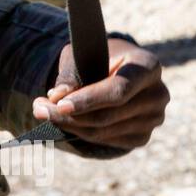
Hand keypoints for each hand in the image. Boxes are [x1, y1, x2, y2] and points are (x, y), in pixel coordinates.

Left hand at [33, 39, 168, 153]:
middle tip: (38, 108)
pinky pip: (107, 140)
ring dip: (69, 125)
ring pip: (103, 131)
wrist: (118, 70)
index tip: (60, 104)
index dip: (89, 100)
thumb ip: (72, 74)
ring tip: (42, 111)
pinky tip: (64, 120)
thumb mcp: (84, 54)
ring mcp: (154, 118)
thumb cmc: (99, 57)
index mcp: (148, 66)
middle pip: (109, 115)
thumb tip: (57, 96)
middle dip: (69, 115)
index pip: (119, 90)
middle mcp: (158, 94)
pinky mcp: (143, 136)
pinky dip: (81, 133)